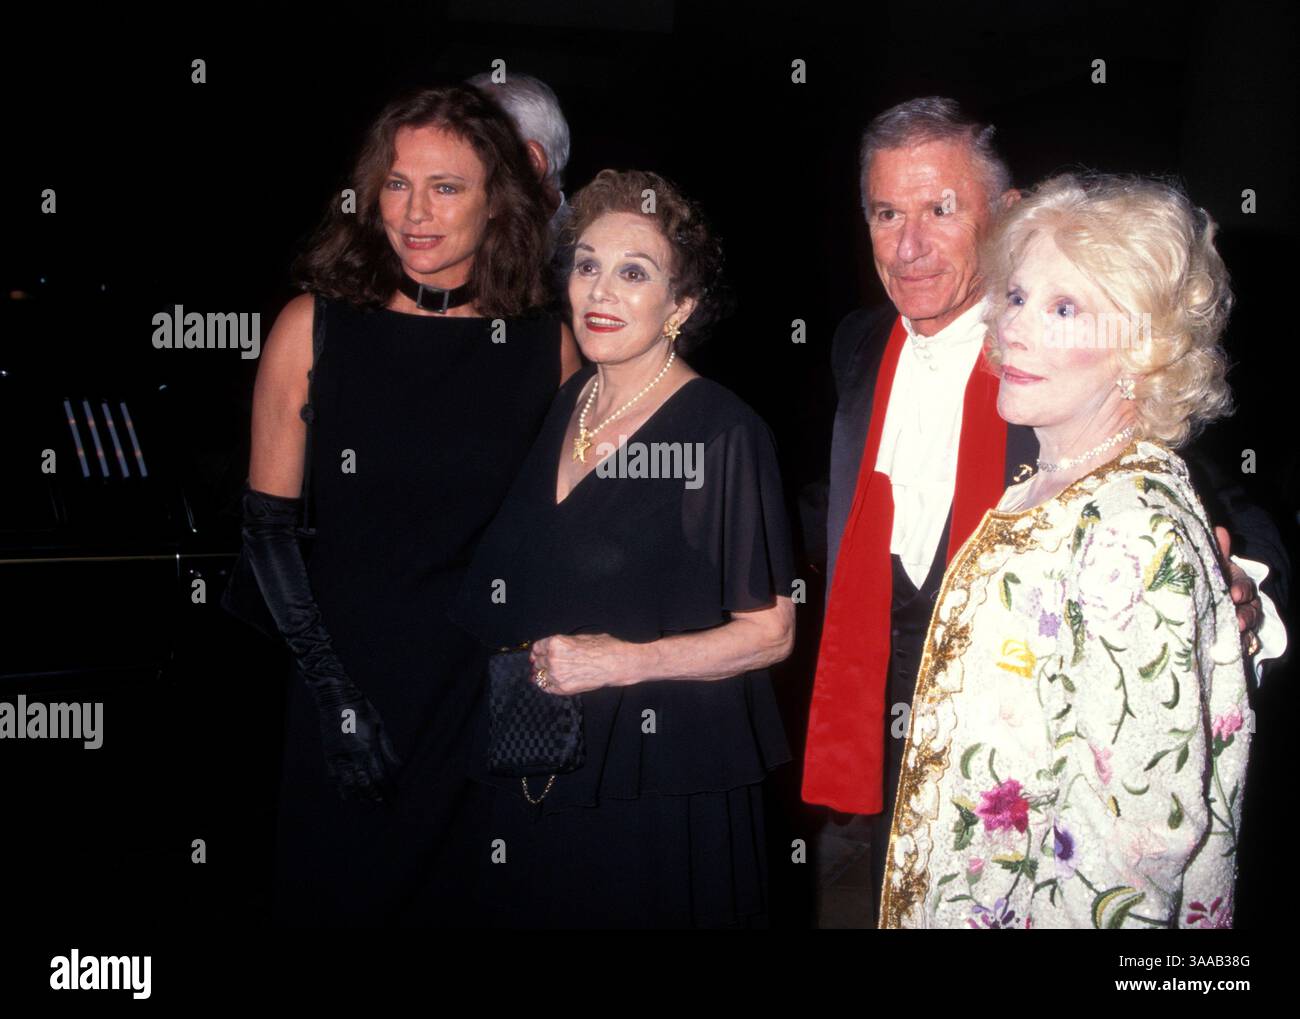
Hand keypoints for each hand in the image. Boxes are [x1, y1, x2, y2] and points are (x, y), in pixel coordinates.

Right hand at [311, 680, 401, 803]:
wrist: (336, 699)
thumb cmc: (362, 709)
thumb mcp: (380, 726)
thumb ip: (388, 749)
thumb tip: (399, 766)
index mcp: (367, 748)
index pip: (380, 776)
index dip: (388, 790)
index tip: (395, 797)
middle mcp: (352, 756)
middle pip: (364, 785)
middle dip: (375, 797)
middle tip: (383, 805)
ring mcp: (338, 757)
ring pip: (348, 785)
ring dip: (359, 796)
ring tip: (367, 802)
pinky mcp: (328, 755)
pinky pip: (333, 778)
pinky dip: (341, 788)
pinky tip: (347, 794)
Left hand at [529, 633, 643, 694]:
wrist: (615, 664)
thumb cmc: (603, 648)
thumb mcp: (580, 638)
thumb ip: (563, 644)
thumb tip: (554, 649)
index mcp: (556, 643)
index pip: (537, 648)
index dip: (537, 651)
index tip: (537, 654)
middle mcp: (553, 658)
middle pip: (537, 662)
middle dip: (540, 663)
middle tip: (541, 665)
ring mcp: (556, 675)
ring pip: (540, 676)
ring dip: (542, 675)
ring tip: (544, 675)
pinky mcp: (563, 688)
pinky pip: (547, 688)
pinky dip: (547, 685)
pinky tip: (550, 683)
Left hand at [1215, 526, 1262, 654]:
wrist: (1195, 604)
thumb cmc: (1206, 579)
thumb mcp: (1210, 567)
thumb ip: (1216, 552)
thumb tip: (1219, 530)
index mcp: (1235, 583)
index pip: (1243, 585)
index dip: (1241, 589)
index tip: (1234, 593)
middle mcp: (1241, 603)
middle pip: (1250, 609)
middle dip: (1245, 614)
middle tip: (1237, 620)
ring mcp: (1239, 621)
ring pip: (1247, 627)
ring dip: (1242, 632)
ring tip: (1234, 635)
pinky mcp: (1233, 638)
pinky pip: (1242, 644)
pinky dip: (1240, 646)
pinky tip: (1235, 649)